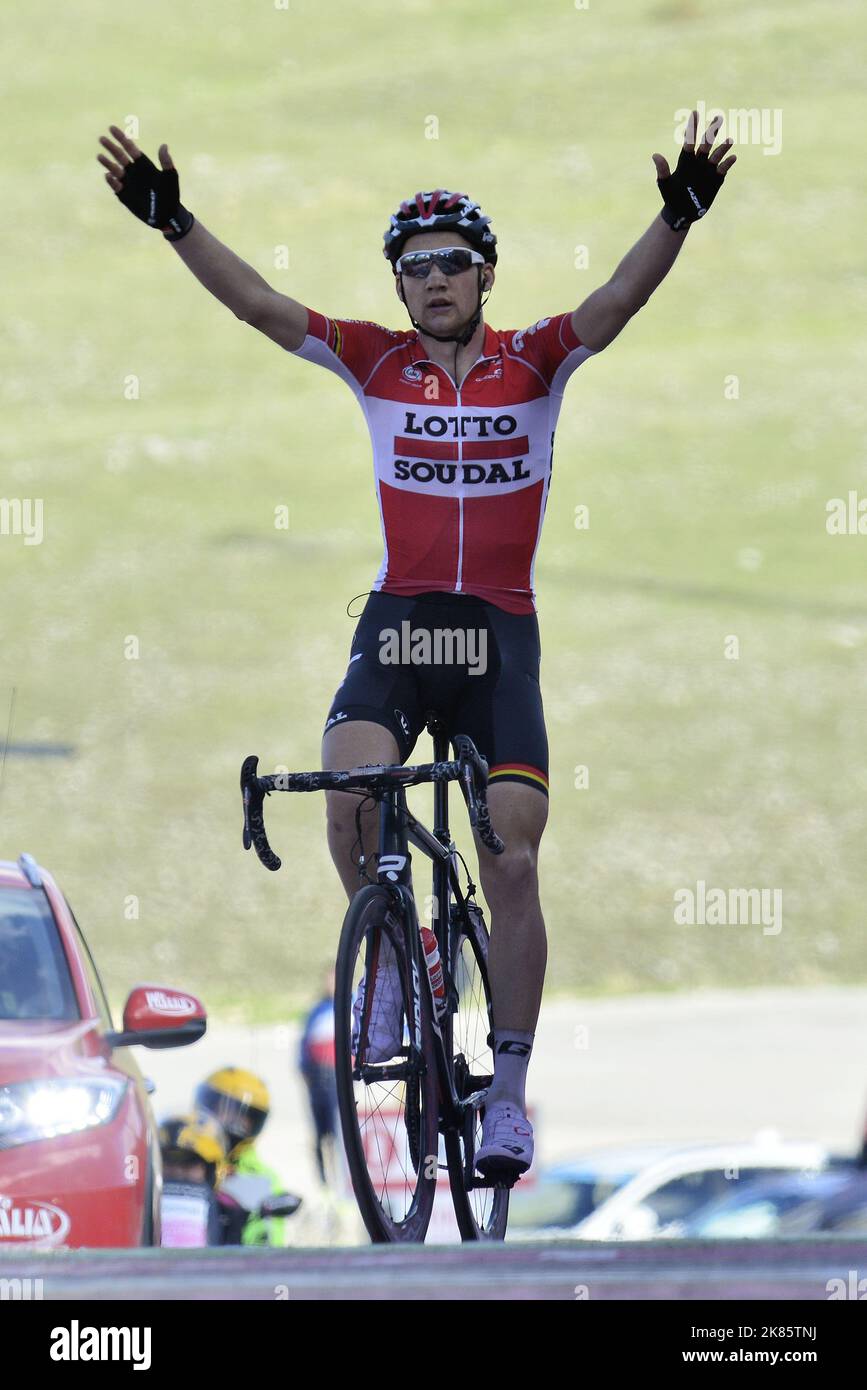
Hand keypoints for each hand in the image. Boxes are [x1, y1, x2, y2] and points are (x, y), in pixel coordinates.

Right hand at [97, 124, 193, 240]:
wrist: (168, 214)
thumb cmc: (171, 194)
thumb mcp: (171, 177)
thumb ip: (166, 162)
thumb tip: (164, 146)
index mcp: (143, 164)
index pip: (129, 147)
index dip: (121, 138)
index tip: (112, 128)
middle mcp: (133, 171)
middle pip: (119, 156)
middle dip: (111, 147)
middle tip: (102, 139)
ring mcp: (127, 183)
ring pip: (114, 170)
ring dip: (107, 163)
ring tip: (100, 156)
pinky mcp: (124, 195)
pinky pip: (115, 186)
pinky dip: (111, 181)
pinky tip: (108, 175)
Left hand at [651, 110, 736, 231]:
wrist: (682, 213)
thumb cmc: (671, 197)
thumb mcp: (665, 184)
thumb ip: (662, 170)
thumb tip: (655, 155)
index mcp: (685, 161)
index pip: (689, 141)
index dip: (692, 128)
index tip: (695, 113)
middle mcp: (698, 162)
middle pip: (706, 144)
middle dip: (712, 131)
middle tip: (718, 118)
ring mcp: (708, 170)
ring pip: (717, 154)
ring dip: (723, 147)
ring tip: (730, 140)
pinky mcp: (716, 179)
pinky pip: (723, 168)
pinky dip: (728, 163)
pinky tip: (732, 157)